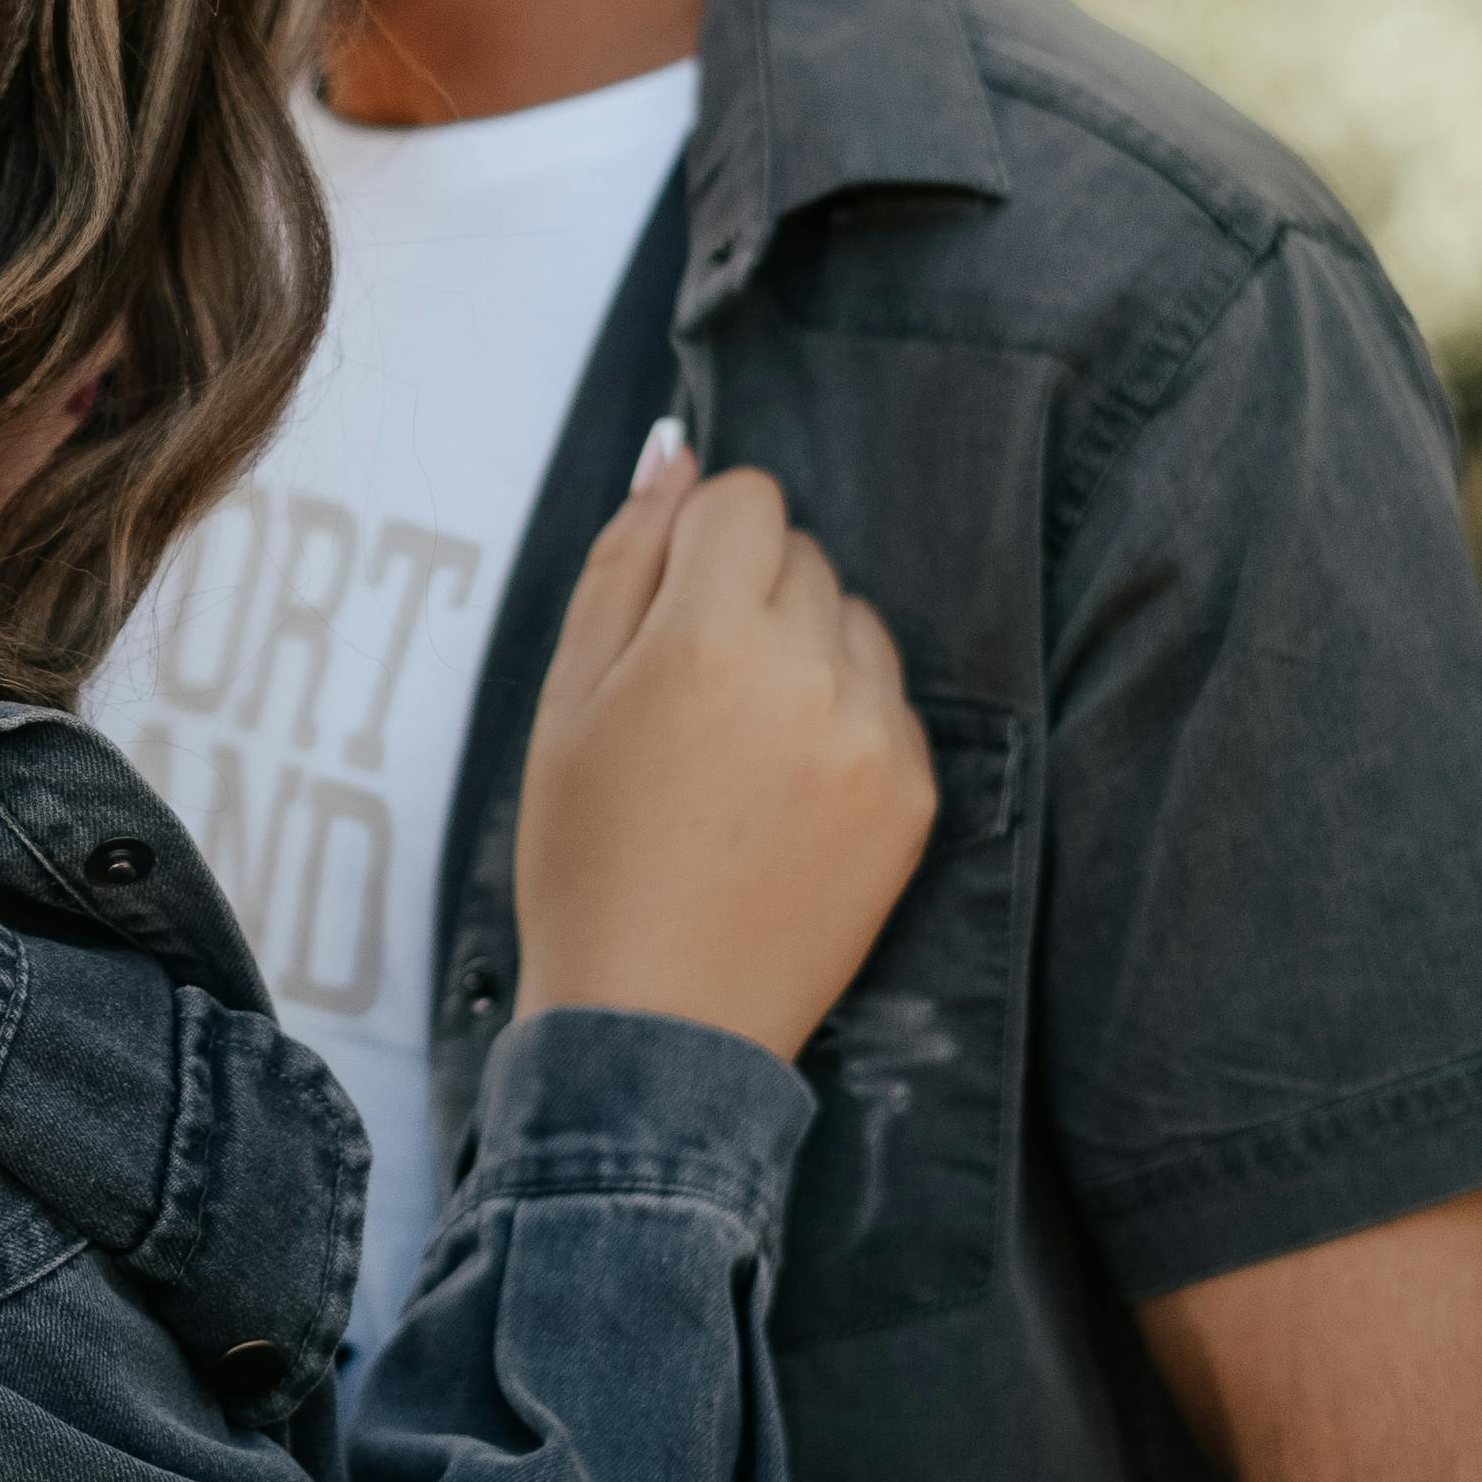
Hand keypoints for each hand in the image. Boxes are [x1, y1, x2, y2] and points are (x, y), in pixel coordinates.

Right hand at [512, 431, 933, 1061]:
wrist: (657, 1023)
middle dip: (747, 595)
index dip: (697, 543)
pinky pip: (889, 699)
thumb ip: (625, 560)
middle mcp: (810, 675)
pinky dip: (844, 719)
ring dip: (805, 651)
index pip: (746, 499)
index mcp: (708, 639)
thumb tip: (675, 458)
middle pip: (802, 555)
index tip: (667, 613)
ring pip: (854, 622)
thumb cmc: (590, 859)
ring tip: (740, 749)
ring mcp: (875, 739)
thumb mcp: (566, 699)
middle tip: (691, 698)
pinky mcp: (915, 796)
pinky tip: (785, 792)